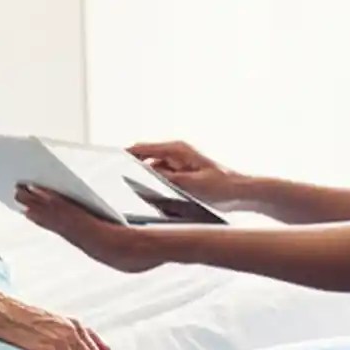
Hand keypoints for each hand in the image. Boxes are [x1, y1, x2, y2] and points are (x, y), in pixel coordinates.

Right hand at [15, 184, 163, 272]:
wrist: (188, 240)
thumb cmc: (166, 231)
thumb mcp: (136, 229)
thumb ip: (113, 223)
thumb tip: (95, 205)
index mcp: (108, 249)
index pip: (74, 232)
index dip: (51, 220)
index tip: (32, 208)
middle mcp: (102, 251)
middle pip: (64, 227)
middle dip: (39, 210)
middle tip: (18, 193)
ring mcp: (104, 247)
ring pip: (65, 223)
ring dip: (41, 207)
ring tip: (23, 191)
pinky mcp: (109, 240)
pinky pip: (77, 221)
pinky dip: (56, 208)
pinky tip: (43, 195)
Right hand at [127, 141, 244, 208]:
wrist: (242, 193)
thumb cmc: (222, 186)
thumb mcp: (192, 184)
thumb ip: (168, 179)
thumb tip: (145, 175)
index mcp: (176, 150)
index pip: (141, 149)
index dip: (123, 156)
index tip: (107, 164)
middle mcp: (175, 154)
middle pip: (144, 159)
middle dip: (132, 171)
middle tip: (117, 186)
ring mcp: (178, 164)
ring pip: (152, 172)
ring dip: (146, 183)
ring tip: (137, 197)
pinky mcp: (182, 175)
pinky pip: (162, 179)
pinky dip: (157, 188)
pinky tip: (155, 201)